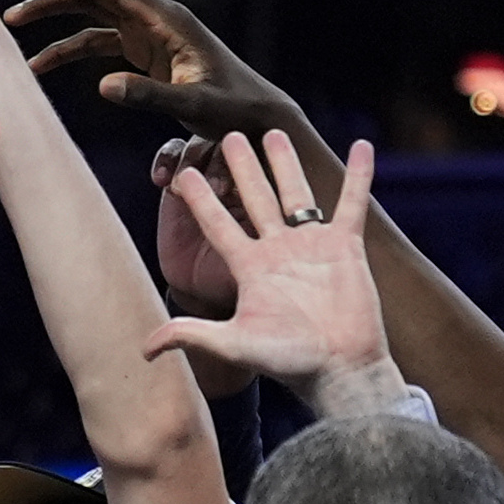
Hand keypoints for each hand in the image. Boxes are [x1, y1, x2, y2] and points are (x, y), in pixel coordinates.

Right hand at [1, 0, 297, 137]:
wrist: (256, 115)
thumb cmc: (233, 108)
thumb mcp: (194, 105)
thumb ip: (150, 95)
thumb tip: (101, 85)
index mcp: (168, 19)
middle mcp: (155, 17)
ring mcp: (148, 31)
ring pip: (91, 12)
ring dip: (55, 14)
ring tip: (13, 22)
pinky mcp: (144, 50)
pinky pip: (97, 41)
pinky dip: (68, 48)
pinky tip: (41, 64)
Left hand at [143, 131, 401, 413]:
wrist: (338, 371)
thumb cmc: (289, 362)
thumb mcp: (234, 345)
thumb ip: (191, 336)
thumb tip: (143, 350)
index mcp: (248, 267)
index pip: (216, 223)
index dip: (198, 199)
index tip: (181, 172)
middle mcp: (277, 250)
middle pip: (253, 197)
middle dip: (239, 167)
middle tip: (225, 134)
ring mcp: (311, 246)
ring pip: (295, 193)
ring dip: (285, 163)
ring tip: (273, 132)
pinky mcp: (346, 248)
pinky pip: (352, 203)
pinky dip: (358, 175)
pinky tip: (361, 145)